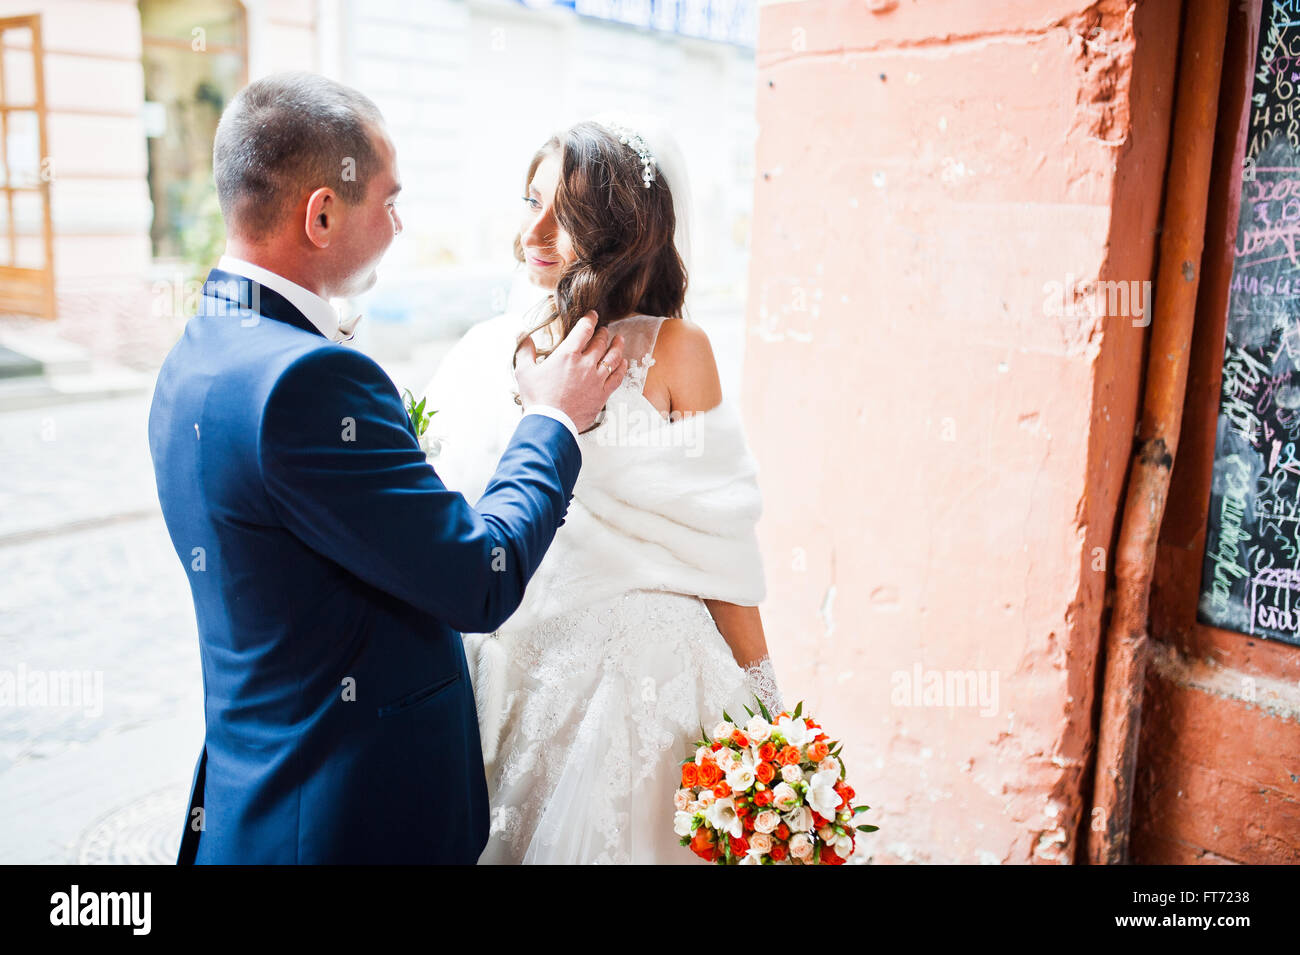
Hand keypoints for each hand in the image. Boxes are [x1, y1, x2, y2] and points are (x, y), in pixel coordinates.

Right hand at [514, 311, 627, 433]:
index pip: (584, 329)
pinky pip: (618, 377)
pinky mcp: (602, 394)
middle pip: (600, 342)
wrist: (551, 423)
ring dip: (617, 345)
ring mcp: (597, 379)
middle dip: (603, 333)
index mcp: (568, 354)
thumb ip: (525, 351)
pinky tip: (624, 362)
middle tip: (604, 330)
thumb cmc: (536, 398)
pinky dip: (622, 367)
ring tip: (619, 339)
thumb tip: (523, 335)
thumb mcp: (524, 372)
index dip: (590, 319)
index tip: (593, 315)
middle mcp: (586, 364)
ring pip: (613, 357)